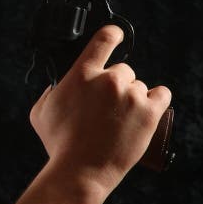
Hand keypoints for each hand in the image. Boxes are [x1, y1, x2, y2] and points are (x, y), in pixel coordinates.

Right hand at [28, 25, 171, 194]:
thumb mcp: (41, 111)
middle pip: (122, 69)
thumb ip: (50, 91)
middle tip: (107, 105)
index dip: (112, 33)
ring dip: (132, 96)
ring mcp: (131, 95)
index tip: (116, 34)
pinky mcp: (150, 113)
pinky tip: (149, 106)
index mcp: (82, 73)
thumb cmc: (59, 142)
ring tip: (121, 118)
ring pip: (139, 85)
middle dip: (116, 83)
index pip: (104, 40)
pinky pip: (162, 94)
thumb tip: (58, 85)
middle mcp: (109, 80)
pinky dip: (156, 99)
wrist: (81, 169)